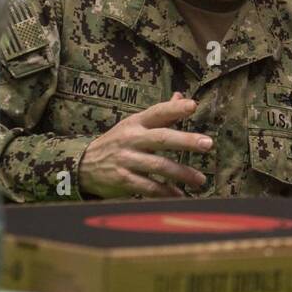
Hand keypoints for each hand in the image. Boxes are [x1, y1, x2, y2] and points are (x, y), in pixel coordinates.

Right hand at [78, 92, 212, 198]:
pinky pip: (148, 187)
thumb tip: (181, 95)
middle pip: (161, 138)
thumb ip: (160, 113)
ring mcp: (126, 159)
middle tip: (208, 144)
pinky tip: (179, 195)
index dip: (175, 108)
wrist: (83, 165)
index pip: (158, 112)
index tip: (193, 105)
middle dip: (186, 141)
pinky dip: (165, 192)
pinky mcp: (123, 180)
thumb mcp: (134, 124)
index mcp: (136, 123)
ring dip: (182, 173)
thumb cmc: (118, 141)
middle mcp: (131, 139)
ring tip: (200, 180)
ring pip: (158, 165)